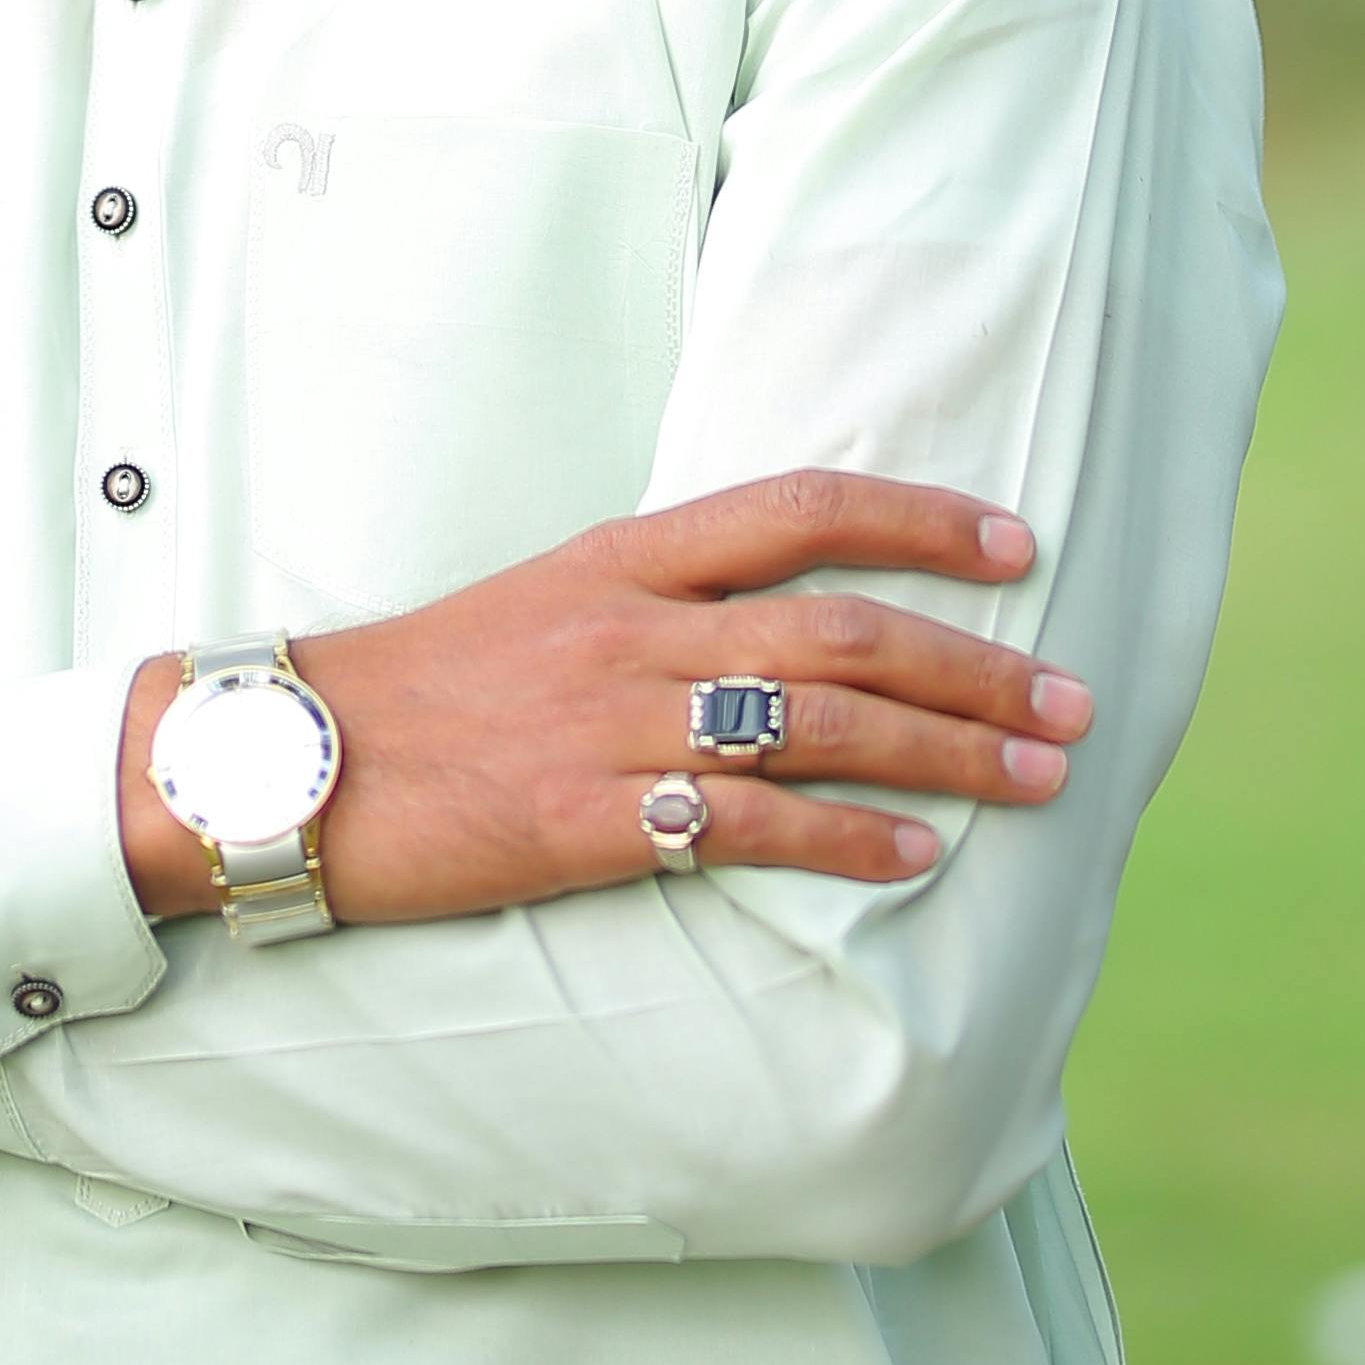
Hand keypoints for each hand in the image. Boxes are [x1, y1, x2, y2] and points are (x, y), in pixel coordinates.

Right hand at [117, 474, 1091, 926]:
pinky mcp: (590, 821)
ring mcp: (614, 723)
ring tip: (1039, 780)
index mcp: (625, 554)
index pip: (803, 507)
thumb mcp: (546, 600)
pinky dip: (850, 842)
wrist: (292, 760)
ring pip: (821, 725)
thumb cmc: (426, 685)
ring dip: (950, 754)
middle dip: (978, 664)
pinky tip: (918, 858)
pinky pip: (751, 828)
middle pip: (845, 627)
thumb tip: (782, 619)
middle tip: (1072, 700)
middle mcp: (635, 626)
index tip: (1019, 546)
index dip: (922, 520)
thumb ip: (661, 602)